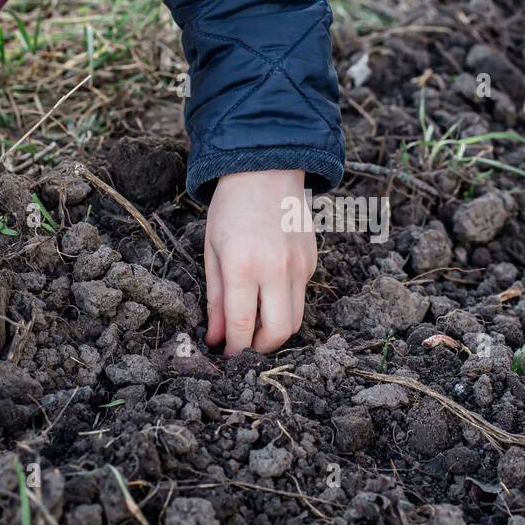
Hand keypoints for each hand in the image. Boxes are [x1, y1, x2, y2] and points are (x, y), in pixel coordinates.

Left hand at [204, 169, 316, 354]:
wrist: (266, 169)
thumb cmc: (231, 207)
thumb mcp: (212, 251)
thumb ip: (216, 298)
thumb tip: (215, 337)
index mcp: (243, 265)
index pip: (241, 325)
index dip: (233, 348)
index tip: (226, 355)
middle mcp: (276, 269)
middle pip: (277, 332)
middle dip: (260, 348)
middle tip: (244, 347)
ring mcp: (299, 267)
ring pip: (295, 319)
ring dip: (274, 331)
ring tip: (255, 326)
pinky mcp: (312, 262)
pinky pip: (300, 297)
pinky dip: (284, 305)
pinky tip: (267, 291)